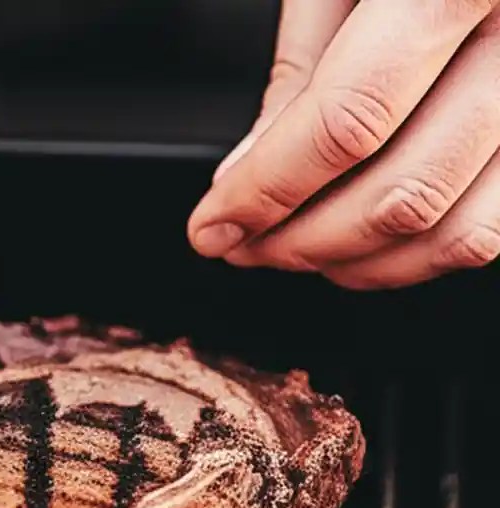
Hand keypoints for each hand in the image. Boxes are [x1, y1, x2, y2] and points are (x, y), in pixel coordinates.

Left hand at [188, 0, 499, 289]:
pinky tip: (369, 237)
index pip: (347, 121)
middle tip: (242, 245)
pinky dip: (427, 248)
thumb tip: (247, 177)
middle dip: (301, 242)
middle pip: (406, 193)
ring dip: (364, 264)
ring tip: (296, 249)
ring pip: (465, 231)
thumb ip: (302, 71)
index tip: (212, 226)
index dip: (265, 192)